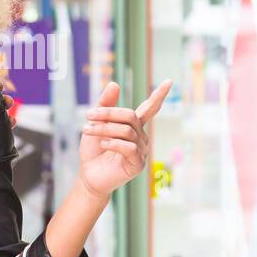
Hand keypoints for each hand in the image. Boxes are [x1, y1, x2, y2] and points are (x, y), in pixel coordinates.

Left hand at [76, 80, 172, 199]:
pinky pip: (128, 147)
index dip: (158, 95)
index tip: (169, 81)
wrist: (88, 175)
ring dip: (104, 128)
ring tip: (87, 130)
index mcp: (134, 126)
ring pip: (127, 131)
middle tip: (88, 115)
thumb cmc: (93, 151)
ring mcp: (141, 151)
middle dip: (108, 113)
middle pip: (130, 116)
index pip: (149, 108)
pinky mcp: (138, 164)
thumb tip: (115, 84)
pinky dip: (112, 143)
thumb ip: (105, 105)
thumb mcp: (96, 124)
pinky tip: (102, 145)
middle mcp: (141, 137)